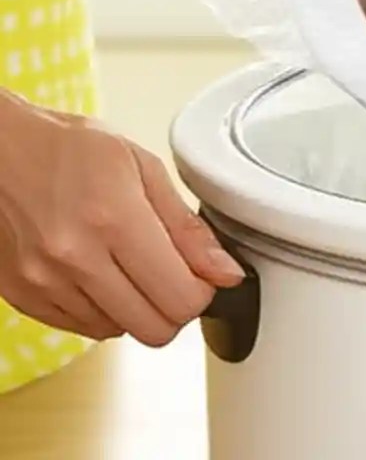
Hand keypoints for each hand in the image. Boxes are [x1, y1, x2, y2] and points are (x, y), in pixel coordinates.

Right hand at [0, 90, 243, 346]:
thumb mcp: (142, 167)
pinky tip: (100, 272)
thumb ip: (188, 227)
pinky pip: (84, 328)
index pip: (182, 298)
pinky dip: (103, 310)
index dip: (202, 291)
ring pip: (121, 332)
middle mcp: (74, 258)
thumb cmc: (67, 147)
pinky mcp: (22, 296)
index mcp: (113, 219)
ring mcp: (43, 282)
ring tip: (128, 264)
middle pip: (155, 328)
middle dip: (175, 307)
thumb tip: (227, 272)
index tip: (200, 273)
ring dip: (137, 307)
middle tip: (171, 274)